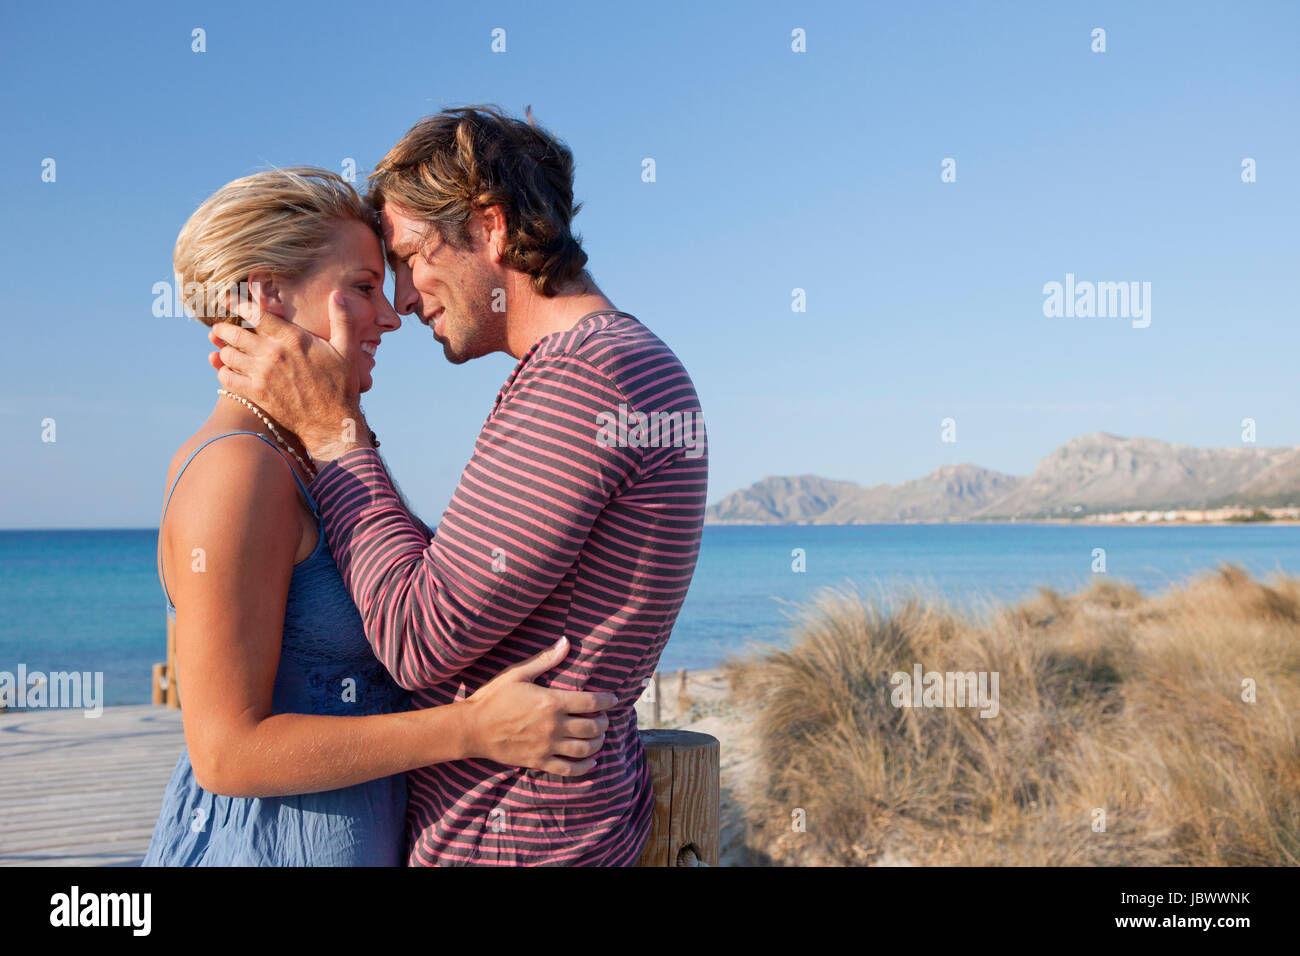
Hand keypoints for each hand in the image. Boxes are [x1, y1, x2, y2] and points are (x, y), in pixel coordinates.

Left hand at [208, 292, 368, 462]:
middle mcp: (274, 353)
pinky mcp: (257, 394)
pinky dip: (222, 372)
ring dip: (223, 350)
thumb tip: (337, 295)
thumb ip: (342, 320)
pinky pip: (227, 378)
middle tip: (218, 328)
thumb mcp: (347, 350)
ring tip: (223, 349)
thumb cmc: (341, 385)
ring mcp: (262, 374)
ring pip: (228, 355)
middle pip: (235, 333)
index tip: (227, 300)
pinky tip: (226, 370)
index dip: (238, 304)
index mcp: (293, 338)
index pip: (256, 313)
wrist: (332, 422)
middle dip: (223, 328)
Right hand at [460, 636, 616, 775]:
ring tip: (599, 737)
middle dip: (603, 722)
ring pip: (584, 749)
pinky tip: (591, 761)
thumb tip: (566, 642)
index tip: (613, 699)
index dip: (607, 701)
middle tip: (604, 718)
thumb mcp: (518, 673)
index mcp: (551, 701)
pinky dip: (584, 767)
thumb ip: (545, 659)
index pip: (591, 702)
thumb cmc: (494, 697)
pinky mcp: (538, 762)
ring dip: (598, 743)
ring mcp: (547, 746)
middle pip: (592, 727)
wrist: (472, 728)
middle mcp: (553, 726)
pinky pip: (568, 769)